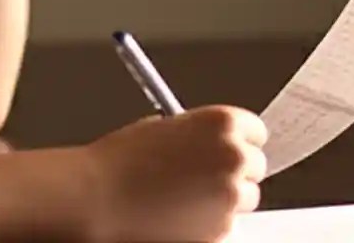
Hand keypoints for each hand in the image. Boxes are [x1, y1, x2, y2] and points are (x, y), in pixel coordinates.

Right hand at [85, 105, 267, 242]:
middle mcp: (233, 157)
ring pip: (244, 197)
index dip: (238, 140)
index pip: (255, 131)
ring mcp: (230, 196)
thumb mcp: (161, 127)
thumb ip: (194, 133)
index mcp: (221, 123)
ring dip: (224, 198)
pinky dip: (210, 221)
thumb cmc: (119, 161)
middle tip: (201, 175)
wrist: (99, 198)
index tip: (227, 147)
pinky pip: (227, 224)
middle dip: (232, 170)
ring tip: (184, 196)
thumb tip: (207, 144)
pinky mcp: (222, 229)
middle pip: (255, 165)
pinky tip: (179, 213)